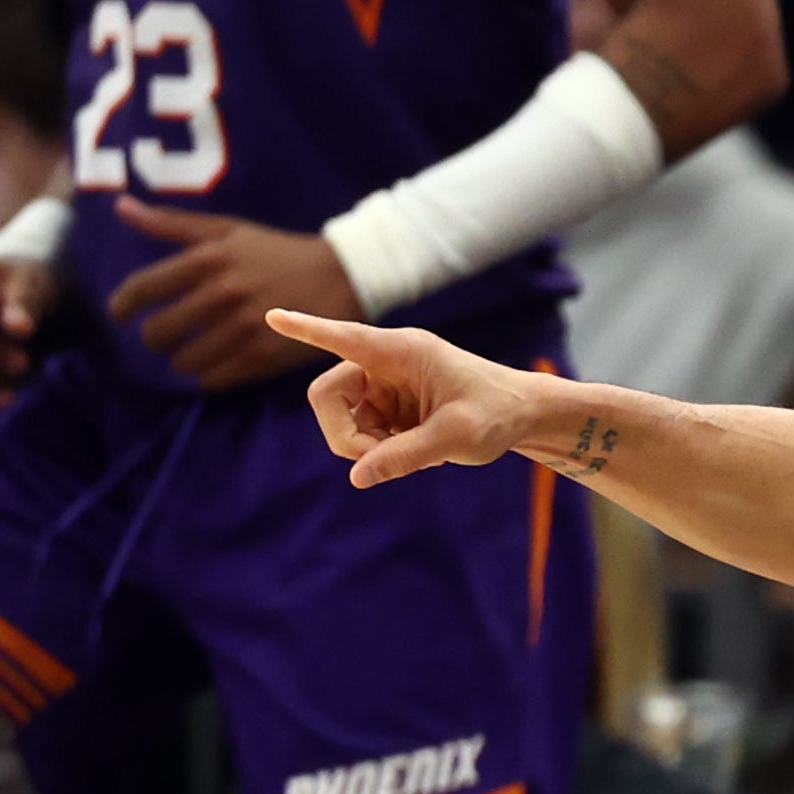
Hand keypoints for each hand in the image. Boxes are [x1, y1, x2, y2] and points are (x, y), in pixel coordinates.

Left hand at [104, 200, 353, 388]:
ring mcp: (242, 329)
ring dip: (180, 360)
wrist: (341, 276)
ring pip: (185, 360)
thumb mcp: (227, 229)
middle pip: (160, 332)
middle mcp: (220, 295)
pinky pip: (215, 379)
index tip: (119, 314)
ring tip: (188, 353)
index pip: (144, 288)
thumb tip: (121, 207)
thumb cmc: (277, 251)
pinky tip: (214, 366)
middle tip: (161, 337)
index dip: (122, 305)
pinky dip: (207, 377)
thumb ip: (171, 223)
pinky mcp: (263, 357)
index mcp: (207, 259)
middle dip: (153, 338)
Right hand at [270, 310, 551, 485]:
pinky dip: (380, 451)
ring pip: (342, 421)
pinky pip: (361, 433)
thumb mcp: (457, 438)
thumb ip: (407, 456)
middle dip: (344, 435)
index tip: (272, 316)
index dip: (306, 330)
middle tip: (377, 462)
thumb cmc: (496, 414)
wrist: (522, 416)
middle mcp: (384, 363)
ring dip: (367, 447)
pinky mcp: (386, 407)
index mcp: (401, 351)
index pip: (343, 337)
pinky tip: (418, 451)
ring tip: (416, 456)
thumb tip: (357, 477)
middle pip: (328, 396)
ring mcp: (383, 385)